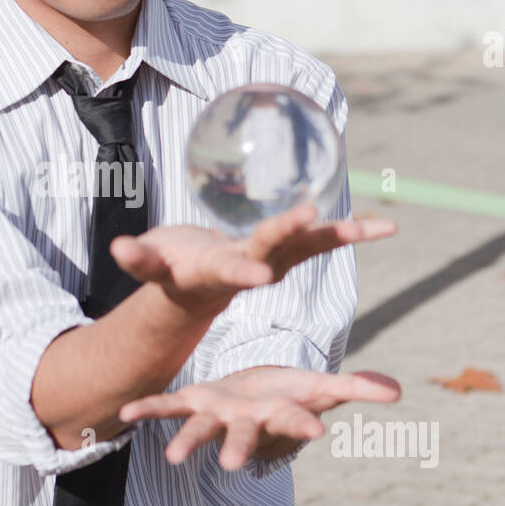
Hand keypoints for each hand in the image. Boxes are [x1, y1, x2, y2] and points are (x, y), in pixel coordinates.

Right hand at [110, 204, 396, 315]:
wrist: (195, 289)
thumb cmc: (167, 271)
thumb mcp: (150, 267)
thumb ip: (139, 260)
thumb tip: (118, 249)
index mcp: (217, 273)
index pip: (232, 270)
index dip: (244, 270)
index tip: (260, 274)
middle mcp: (251, 269)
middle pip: (274, 251)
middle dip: (290, 234)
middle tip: (311, 216)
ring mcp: (272, 261)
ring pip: (309, 247)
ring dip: (342, 237)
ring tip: (382, 230)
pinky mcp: (285, 251)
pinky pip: (321, 240)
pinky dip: (351, 233)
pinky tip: (386, 227)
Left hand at [118, 365, 401, 469]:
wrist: (254, 397)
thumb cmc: (291, 395)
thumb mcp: (323, 387)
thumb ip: (357, 389)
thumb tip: (399, 391)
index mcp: (279, 414)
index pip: (296, 421)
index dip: (305, 426)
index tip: (317, 433)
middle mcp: (246, 421)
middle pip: (243, 436)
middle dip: (237, 449)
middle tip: (231, 467)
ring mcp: (217, 414)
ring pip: (201, 429)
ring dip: (187, 443)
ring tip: (172, 458)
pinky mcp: (193, 401)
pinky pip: (167, 405)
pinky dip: (148, 408)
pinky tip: (125, 412)